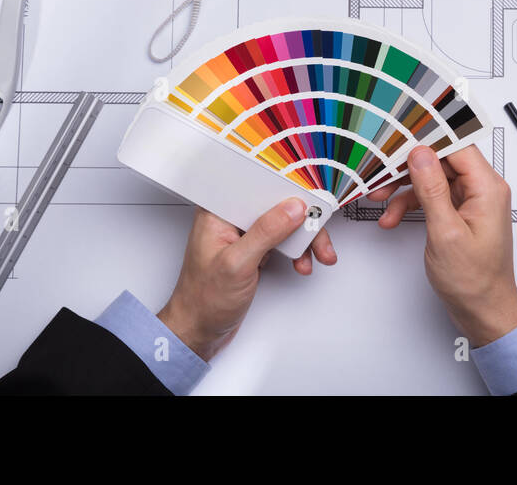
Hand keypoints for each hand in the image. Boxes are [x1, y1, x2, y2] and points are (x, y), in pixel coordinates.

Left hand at [157, 201, 335, 360]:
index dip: (285, 190)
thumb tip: (293, 208)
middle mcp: (229, 218)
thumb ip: (266, 233)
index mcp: (216, 211)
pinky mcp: (252, 249)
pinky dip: (296, 250)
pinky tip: (301, 261)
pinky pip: (280, 239)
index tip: (309, 200)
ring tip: (316, 254)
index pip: (256, 186)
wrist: (198, 331)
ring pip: (281, 223)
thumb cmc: (203, 300)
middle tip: (319, 234)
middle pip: (274, 204)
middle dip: (301, 219)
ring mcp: (241, 234)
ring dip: (302, 238)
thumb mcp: (237, 264)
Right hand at [370, 145, 516, 346]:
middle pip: (441, 161)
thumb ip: (431, 190)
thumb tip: (420, 155)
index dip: (427, 139)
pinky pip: (432, 197)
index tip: (400, 137)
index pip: (457, 146)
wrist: (483, 311)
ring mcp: (471, 202)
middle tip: (381, 174)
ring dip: (404, 190)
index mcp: (488, 188)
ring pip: (432, 179)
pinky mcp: (460, 214)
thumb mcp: (446, 232)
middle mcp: (483, 190)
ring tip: (381, 202)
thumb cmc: (475, 280)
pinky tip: (393, 217)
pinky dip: (410, 205)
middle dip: (407, 168)